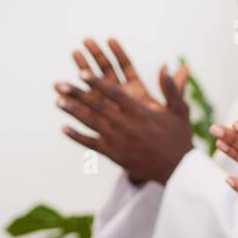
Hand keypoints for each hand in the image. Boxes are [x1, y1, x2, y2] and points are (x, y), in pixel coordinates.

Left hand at [55, 37, 192, 185]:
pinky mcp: (113, 154)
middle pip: (97, 106)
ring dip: (73, 112)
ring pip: (91, 123)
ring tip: (58, 101)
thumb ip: (171, 89)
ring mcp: (118, 140)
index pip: (114, 93)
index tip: (82, 72)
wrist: (177, 169)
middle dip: (77, 94)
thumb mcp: (180, 110)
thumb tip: (165, 68)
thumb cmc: (179, 137)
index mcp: (140, 112)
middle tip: (60, 84)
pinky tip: (63, 128)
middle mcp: (126, 124)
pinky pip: (91, 144)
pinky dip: (76, 136)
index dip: (96, 82)